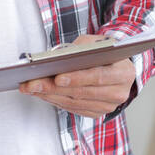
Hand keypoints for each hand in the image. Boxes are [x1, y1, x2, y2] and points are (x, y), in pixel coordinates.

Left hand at [18, 32, 135, 117]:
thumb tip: (58, 58)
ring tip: (31, 87)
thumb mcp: (97, 42)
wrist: (116, 67)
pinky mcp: (96, 113)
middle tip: (32, 83)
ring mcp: (108, 106)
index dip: (77, 78)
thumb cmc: (105, 52)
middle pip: (82, 92)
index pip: (98, 77)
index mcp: (124, 73)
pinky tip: (40, 93)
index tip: (57, 77)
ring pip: (74, 102)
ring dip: (49, 95)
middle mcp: (119, 93)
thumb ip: (82, 47)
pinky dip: (54, 100)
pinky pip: (72, 108)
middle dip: (53, 88)